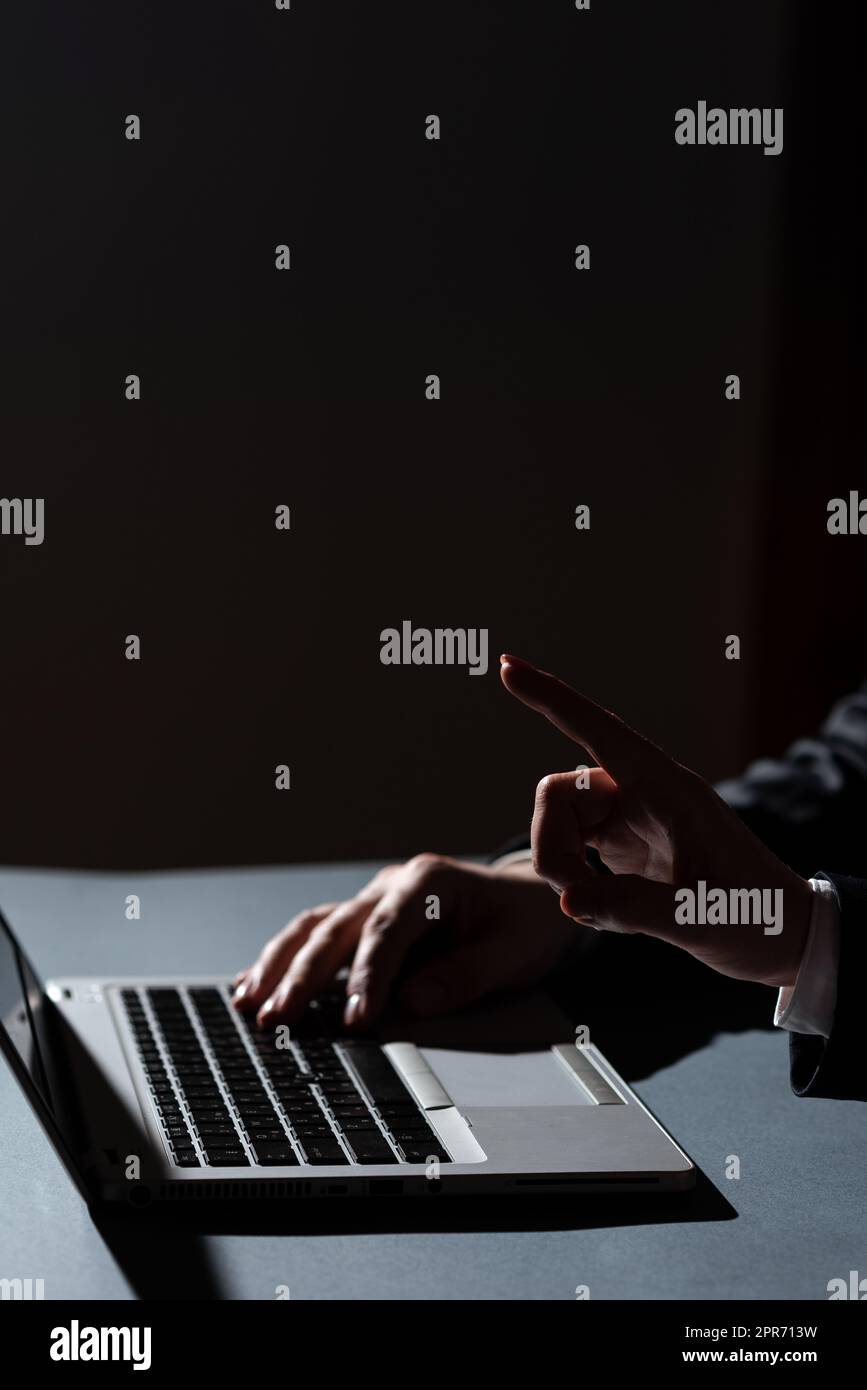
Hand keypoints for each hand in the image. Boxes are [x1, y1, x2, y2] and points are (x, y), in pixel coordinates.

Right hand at [232, 854, 583, 1028]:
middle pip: (337, 929)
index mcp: (428, 882)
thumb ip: (464, 976)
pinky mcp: (363, 922)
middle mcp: (391, 885)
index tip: (355, 1019)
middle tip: (278, 1020)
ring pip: (313, 930)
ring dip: (278, 966)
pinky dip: (283, 961)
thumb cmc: (524, 923)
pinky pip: (315, 938)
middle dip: (303, 977)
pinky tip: (251, 985)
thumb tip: (410, 1003)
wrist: (530, 901)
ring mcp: (372, 900)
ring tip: (248, 1003)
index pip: (387, 932)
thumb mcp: (512, 952)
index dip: (367, 977)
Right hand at [500, 654, 812, 987]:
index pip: (597, 731)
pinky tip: (614, 911)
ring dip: (562, 866)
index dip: (550, 698)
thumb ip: (631, 908)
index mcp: (666, 789)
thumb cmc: (756, 916)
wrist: (785, 936)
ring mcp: (630, 820)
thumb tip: (567, 901)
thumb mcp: (699, 918)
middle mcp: (643, 794)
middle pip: (558, 793)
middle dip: (551, 845)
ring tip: (604, 912)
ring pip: (559, 824)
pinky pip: (572, 851)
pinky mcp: (624, 847)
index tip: (506, 666)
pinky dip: (577, 883)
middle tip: (577, 897)